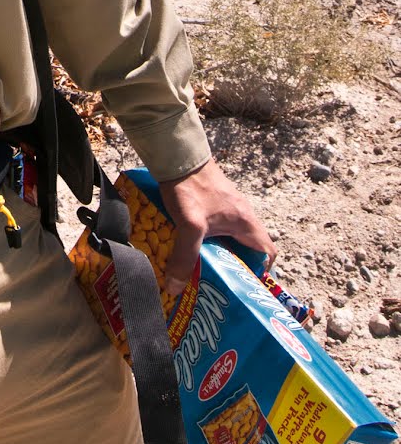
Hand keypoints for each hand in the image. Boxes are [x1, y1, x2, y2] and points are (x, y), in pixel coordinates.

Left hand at [158, 157, 275, 295]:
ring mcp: (227, 209)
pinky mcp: (212, 204)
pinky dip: (206, 242)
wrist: (177, 155)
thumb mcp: (190, 225)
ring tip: (200, 271)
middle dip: (234, 269)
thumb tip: (177, 288)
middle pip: (247, 250)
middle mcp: (242, 216)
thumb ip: (185, 257)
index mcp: (246, 222)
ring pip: (229, 240)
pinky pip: (216, 230)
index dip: (259, 272)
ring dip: (218, 255)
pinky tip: (187, 249)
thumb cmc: (190, 187)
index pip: (267, 253)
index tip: (241, 285)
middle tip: (216, 285)